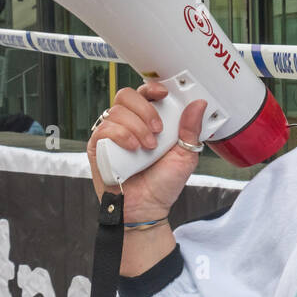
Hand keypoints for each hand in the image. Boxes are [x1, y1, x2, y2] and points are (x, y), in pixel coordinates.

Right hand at [86, 80, 207, 222]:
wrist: (147, 209)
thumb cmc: (163, 184)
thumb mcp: (185, 155)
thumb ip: (191, 130)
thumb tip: (198, 105)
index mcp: (148, 121)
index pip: (144, 93)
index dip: (152, 88)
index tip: (164, 94)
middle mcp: (128, 124)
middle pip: (126, 96)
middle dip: (145, 108)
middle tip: (158, 129)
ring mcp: (112, 135)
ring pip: (117, 111)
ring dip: (137, 127)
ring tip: (148, 147)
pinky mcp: (98, 147)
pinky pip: (104, 128)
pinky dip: (122, 135)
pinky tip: (134, 148)